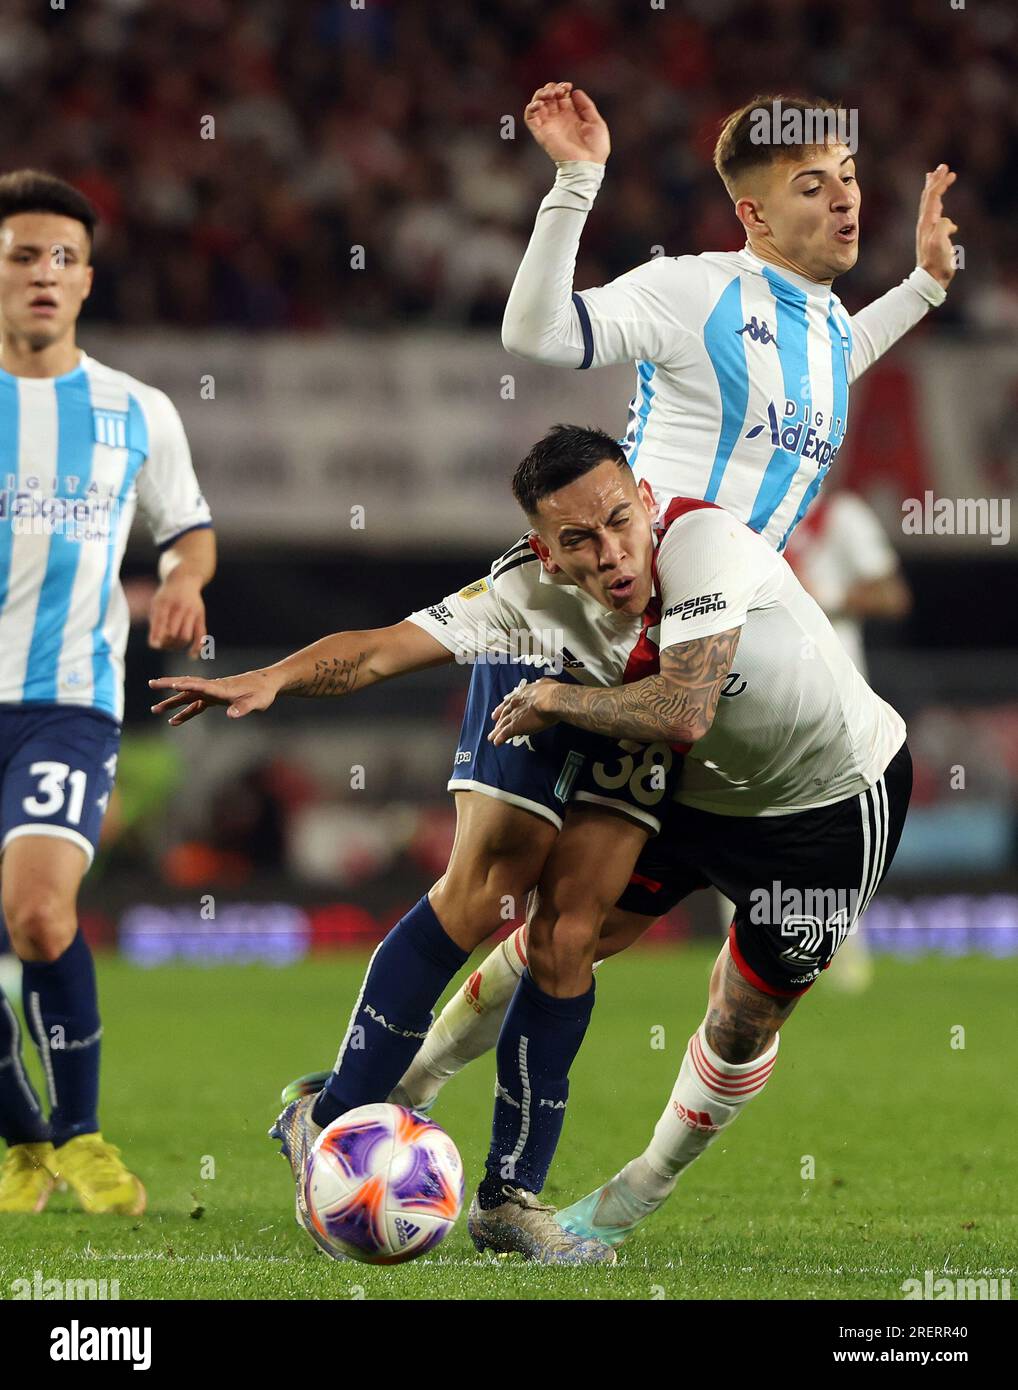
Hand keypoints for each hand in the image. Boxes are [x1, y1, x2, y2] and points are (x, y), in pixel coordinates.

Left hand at [148, 572, 206, 657]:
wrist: (185, 580)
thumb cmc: (166, 596)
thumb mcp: (156, 603)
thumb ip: (155, 623)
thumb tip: (155, 645)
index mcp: (165, 603)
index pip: (161, 621)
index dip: (158, 634)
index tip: (154, 645)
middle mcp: (180, 607)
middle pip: (173, 633)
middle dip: (167, 642)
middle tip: (163, 644)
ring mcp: (192, 612)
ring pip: (185, 637)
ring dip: (178, 646)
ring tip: (172, 646)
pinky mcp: (201, 616)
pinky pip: (201, 635)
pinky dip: (196, 647)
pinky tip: (191, 656)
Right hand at [148, 669, 281, 725]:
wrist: (267, 683)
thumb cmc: (262, 693)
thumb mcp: (257, 702)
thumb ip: (243, 708)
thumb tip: (231, 715)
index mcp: (221, 688)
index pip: (202, 685)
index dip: (189, 685)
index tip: (174, 684)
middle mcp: (213, 687)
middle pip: (187, 685)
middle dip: (168, 684)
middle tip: (150, 684)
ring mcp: (212, 692)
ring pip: (188, 696)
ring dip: (172, 701)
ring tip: (154, 709)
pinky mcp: (214, 698)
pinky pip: (196, 705)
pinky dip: (185, 712)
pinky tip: (175, 721)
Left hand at [488, 677, 560, 745]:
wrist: (550, 700)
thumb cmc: (551, 692)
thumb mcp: (546, 683)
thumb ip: (543, 684)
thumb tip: (544, 682)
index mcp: (522, 695)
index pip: (509, 702)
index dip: (502, 708)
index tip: (497, 712)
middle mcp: (515, 705)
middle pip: (504, 714)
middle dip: (499, 721)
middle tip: (496, 726)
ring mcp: (514, 716)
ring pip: (502, 725)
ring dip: (496, 731)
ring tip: (491, 737)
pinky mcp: (515, 726)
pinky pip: (505, 734)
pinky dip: (500, 738)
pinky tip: (497, 743)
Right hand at [524, 82, 609, 165]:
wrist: (587, 166)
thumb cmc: (595, 149)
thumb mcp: (596, 122)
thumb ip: (586, 106)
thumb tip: (575, 91)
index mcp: (571, 116)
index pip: (561, 95)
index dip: (562, 87)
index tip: (568, 87)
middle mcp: (558, 119)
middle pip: (548, 97)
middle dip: (551, 88)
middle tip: (558, 91)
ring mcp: (549, 126)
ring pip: (537, 103)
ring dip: (540, 94)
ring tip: (550, 94)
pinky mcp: (541, 133)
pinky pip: (529, 117)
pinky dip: (531, 107)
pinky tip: (539, 104)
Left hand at [915, 164, 957, 289]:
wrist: (931, 278)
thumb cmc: (936, 262)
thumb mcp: (939, 243)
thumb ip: (942, 227)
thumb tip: (946, 220)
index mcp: (927, 223)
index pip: (932, 197)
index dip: (940, 183)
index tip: (950, 172)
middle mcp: (925, 224)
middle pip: (928, 197)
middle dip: (935, 181)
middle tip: (941, 167)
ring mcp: (927, 230)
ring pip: (929, 205)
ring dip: (934, 190)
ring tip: (936, 179)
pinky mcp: (931, 237)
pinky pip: (935, 218)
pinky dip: (939, 210)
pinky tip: (944, 213)